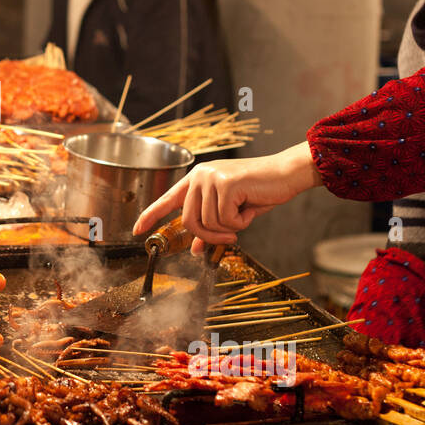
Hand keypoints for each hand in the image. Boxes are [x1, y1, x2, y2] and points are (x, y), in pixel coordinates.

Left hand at [132, 142, 321, 250]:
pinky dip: (240, 221)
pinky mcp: (225, 183)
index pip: (168, 199)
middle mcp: (200, 175)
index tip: (137, 230)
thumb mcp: (232, 212)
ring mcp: (211, 177)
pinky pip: (225, 219)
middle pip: (189, 220)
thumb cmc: (260, 192)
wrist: (286, 174)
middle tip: (230, 237)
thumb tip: (193, 250)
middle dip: (208, 236)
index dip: (151, 215)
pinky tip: (250, 206)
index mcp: (197, 179)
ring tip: (244, 213)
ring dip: (229, 228)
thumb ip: (210, 228)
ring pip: (208, 222)